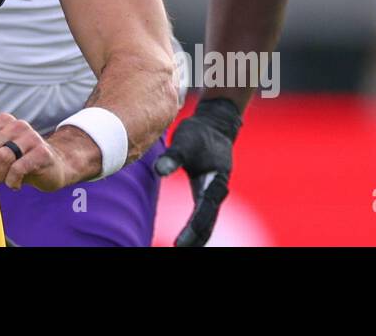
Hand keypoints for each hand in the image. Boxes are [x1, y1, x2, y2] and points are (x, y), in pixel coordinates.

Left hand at [0, 112, 81, 191]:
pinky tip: (18, 183)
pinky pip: (17, 169)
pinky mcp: (41, 153)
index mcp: (2, 121)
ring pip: (1, 157)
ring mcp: (31, 137)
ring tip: (9, 178)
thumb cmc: (21, 161)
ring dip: (1, 176)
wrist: (54, 167)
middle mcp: (17, 125)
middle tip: (0, 175)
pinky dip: (13, 181)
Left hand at [153, 97, 241, 245]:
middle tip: (179, 250)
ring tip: (184, 249)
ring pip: (207, 221)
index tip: (181, 242)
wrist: (214, 125)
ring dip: (198, 237)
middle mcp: (217, 190)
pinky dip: (198, 228)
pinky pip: (204, 214)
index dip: (194, 227)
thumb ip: (173, 157)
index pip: (204, 209)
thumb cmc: (198, 134)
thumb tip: (159, 171)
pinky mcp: (207, 192)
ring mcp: (214, 192)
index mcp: (215, 180)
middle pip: (208, 221)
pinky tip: (190, 239)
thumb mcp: (184, 142)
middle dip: (196, 239)